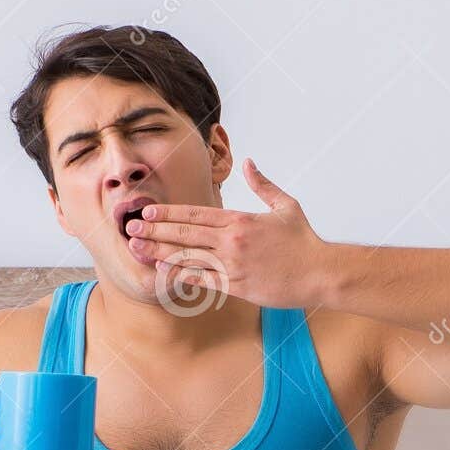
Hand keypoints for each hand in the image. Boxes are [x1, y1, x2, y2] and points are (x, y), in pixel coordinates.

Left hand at [125, 158, 327, 308]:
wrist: (320, 273)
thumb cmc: (304, 241)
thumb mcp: (285, 205)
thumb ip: (263, 184)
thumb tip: (250, 163)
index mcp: (239, 220)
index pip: (195, 214)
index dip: (167, 214)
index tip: (146, 212)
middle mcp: (231, 241)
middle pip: (184, 234)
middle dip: (153, 230)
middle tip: (129, 229)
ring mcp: (232, 265)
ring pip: (188, 258)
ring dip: (159, 253)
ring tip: (137, 249)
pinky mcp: (237, 287)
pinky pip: (203, 281)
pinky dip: (182, 277)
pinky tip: (163, 273)